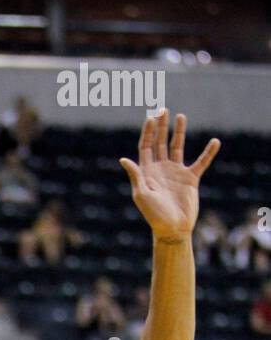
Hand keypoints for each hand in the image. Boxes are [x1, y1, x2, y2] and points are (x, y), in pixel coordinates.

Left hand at [119, 109, 219, 239]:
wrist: (172, 229)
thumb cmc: (154, 215)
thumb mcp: (142, 194)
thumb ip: (136, 175)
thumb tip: (124, 159)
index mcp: (147, 172)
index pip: (146, 147)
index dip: (148, 132)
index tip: (151, 118)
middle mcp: (160, 169)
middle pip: (160, 143)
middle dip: (161, 127)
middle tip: (163, 109)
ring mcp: (175, 173)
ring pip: (177, 147)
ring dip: (179, 132)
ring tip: (181, 116)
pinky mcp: (190, 179)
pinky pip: (201, 162)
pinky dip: (208, 153)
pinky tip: (215, 142)